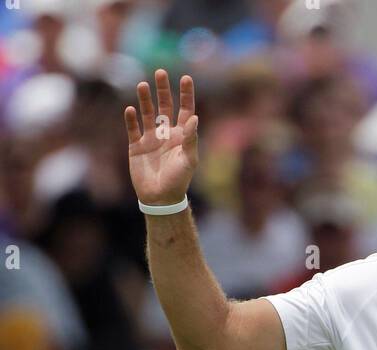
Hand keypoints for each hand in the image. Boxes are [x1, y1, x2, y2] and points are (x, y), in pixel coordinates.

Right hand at [124, 69, 197, 206]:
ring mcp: (151, 139)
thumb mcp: (188, 161)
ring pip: (147, 113)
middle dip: (163, 90)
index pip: (185, 110)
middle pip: (165, 106)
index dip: (186, 94)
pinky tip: (130, 109)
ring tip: (143, 85)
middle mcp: (166, 133)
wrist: (160, 199)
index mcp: (182, 136)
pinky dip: (131, 119)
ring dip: (145, 100)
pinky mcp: (136, 146)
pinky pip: (132, 129)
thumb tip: (194, 118)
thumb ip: (191, 139)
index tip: (186, 77)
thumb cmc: (178, 181)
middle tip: (160, 72)